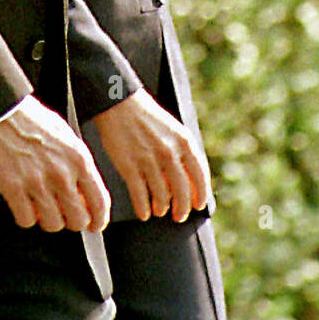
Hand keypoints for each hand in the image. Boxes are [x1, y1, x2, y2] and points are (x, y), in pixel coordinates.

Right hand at [0, 94, 110, 232]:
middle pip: (77, 219)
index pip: (99, 202)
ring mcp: (37, 183)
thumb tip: (83, 193)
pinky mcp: (13, 188)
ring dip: (47, 220)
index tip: (94, 224)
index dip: (98, 219)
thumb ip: (77, 165)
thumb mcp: (65, 136)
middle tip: (63, 213)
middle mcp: (61, 173)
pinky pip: (26, 220)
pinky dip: (25, 217)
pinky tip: (23, 204)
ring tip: (40, 207)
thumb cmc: (29, 118)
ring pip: (53, 224)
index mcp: (78, 159)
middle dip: (70, 220)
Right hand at [93, 88, 210, 222]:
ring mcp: (149, 160)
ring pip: (161, 197)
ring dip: (161, 208)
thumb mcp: (172, 129)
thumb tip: (188, 183)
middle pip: (182, 192)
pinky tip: (143, 212)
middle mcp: (169, 152)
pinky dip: (143, 208)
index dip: (200, 195)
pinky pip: (140, 196)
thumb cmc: (145, 117)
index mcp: (184, 141)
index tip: (198, 205)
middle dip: (182, 208)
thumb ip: (182, 153)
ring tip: (159, 210)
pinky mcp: (129, 166)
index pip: (200, 176)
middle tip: (179, 215)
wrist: (118, 104)